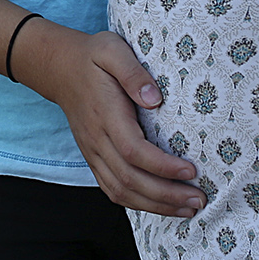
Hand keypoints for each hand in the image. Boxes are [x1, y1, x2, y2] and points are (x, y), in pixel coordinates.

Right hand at [20, 25, 202, 216]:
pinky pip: (112, 189)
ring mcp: (92, 152)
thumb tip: (155, 98)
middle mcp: (96, 139)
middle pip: (129, 179)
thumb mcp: (112, 50)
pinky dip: (137, 204)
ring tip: (187, 209)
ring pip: (120, 191)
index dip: (162, 166)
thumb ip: (133, 72)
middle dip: (166, 195)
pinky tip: (160, 206)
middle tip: (199, 199)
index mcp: (105, 114)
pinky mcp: (93, 158)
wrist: (59, 68)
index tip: (191, 170)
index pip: (133, 150)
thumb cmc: (92, 58)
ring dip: (155, 206)